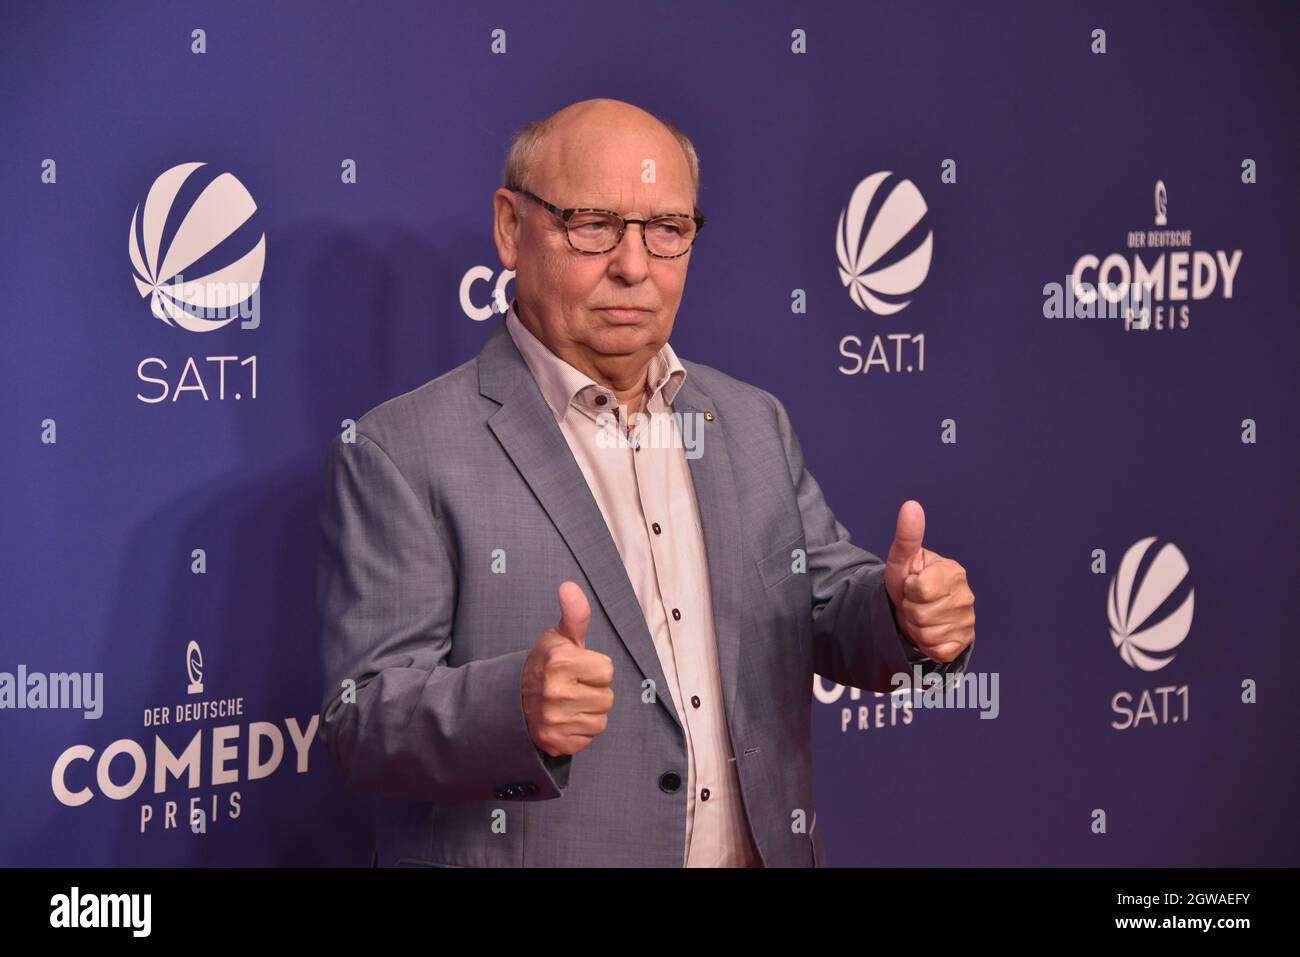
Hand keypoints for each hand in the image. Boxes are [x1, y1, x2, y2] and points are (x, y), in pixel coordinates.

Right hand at [522, 581, 615, 756]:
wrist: (511, 699)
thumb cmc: (545, 665)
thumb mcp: (559, 637)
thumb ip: (574, 614)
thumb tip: (570, 586)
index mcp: (561, 663)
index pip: (607, 671)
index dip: (595, 669)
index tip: (577, 668)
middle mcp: (557, 693)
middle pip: (607, 698)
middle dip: (594, 692)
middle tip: (573, 687)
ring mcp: (554, 721)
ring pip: (600, 721)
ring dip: (589, 713)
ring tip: (570, 704)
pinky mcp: (554, 743)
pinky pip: (587, 740)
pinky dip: (579, 732)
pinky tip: (565, 720)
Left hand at [883, 500, 975, 663]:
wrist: (911, 610)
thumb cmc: (907, 581)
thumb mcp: (902, 559)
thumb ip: (907, 535)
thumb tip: (911, 505)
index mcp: (953, 572)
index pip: (920, 589)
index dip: (908, 590)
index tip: (912, 585)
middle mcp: (966, 596)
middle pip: (922, 614)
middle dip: (910, 610)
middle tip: (914, 603)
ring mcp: (967, 620)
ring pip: (927, 633)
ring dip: (916, 628)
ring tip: (920, 616)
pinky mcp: (964, 642)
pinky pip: (938, 650)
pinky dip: (927, 645)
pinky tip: (930, 632)